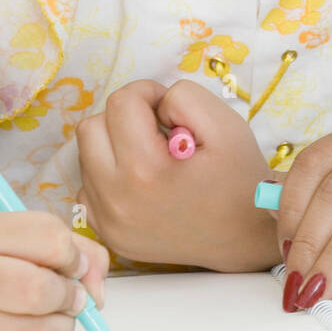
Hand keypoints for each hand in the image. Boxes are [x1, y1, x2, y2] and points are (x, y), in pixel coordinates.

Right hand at [0, 210, 108, 330]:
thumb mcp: (5, 227)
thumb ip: (64, 243)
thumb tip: (99, 283)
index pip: (50, 240)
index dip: (73, 255)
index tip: (71, 261)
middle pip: (42, 291)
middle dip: (70, 296)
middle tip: (70, 294)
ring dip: (61, 327)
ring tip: (57, 314)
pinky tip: (29, 328)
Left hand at [75, 79, 278, 269]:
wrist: (246, 236)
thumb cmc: (239, 179)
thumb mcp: (225, 123)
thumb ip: (183, 98)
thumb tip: (151, 106)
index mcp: (144, 172)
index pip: (120, 103)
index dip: (148, 94)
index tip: (171, 113)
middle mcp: (116, 200)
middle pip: (91, 127)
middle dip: (124, 118)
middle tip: (158, 131)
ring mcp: (108, 222)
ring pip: (86, 155)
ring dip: (114, 144)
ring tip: (151, 155)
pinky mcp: (107, 234)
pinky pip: (89, 186)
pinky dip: (110, 174)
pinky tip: (141, 180)